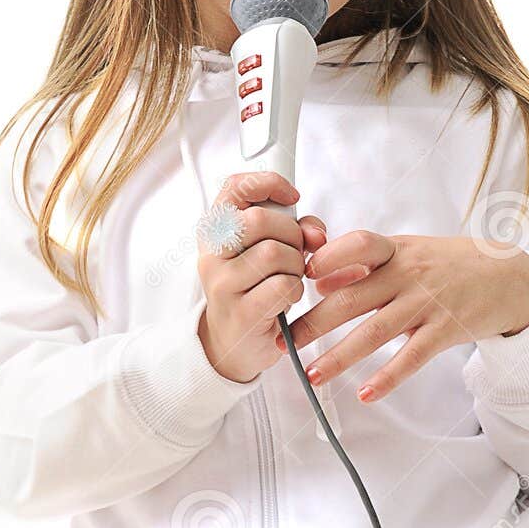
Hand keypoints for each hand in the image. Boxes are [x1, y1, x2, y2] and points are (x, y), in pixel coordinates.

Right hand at [196, 171, 328, 383]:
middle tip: (295, 252)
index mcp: (215, 229)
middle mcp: (211, 253)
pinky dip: (294, 290)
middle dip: (291, 234)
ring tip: (288, 278)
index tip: (292, 198)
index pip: (235, 187)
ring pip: (274, 253)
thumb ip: (297, 230)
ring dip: (295, 265)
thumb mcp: (271, 251)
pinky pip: (282, 286)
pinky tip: (286, 298)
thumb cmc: (255, 289)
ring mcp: (222, 284)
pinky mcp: (240, 312)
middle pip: (260, 220)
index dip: (269, 184)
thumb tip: (317, 234)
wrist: (233, 343)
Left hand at [274, 232, 528, 401]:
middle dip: (314, 322)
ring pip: (375, 332)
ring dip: (340, 357)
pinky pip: (411, 358)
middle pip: (353, 297)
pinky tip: (365, 394)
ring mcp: (427, 303)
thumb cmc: (447, 263)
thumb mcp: (406, 252)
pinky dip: (387, 378)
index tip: (299, 275)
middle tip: (283, 342)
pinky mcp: (445, 331)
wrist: (508, 277)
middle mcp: (409, 274)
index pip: (358, 244)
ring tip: (312, 376)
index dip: (328, 257)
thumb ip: (362, 264)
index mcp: (395, 250)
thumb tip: (318, 281)